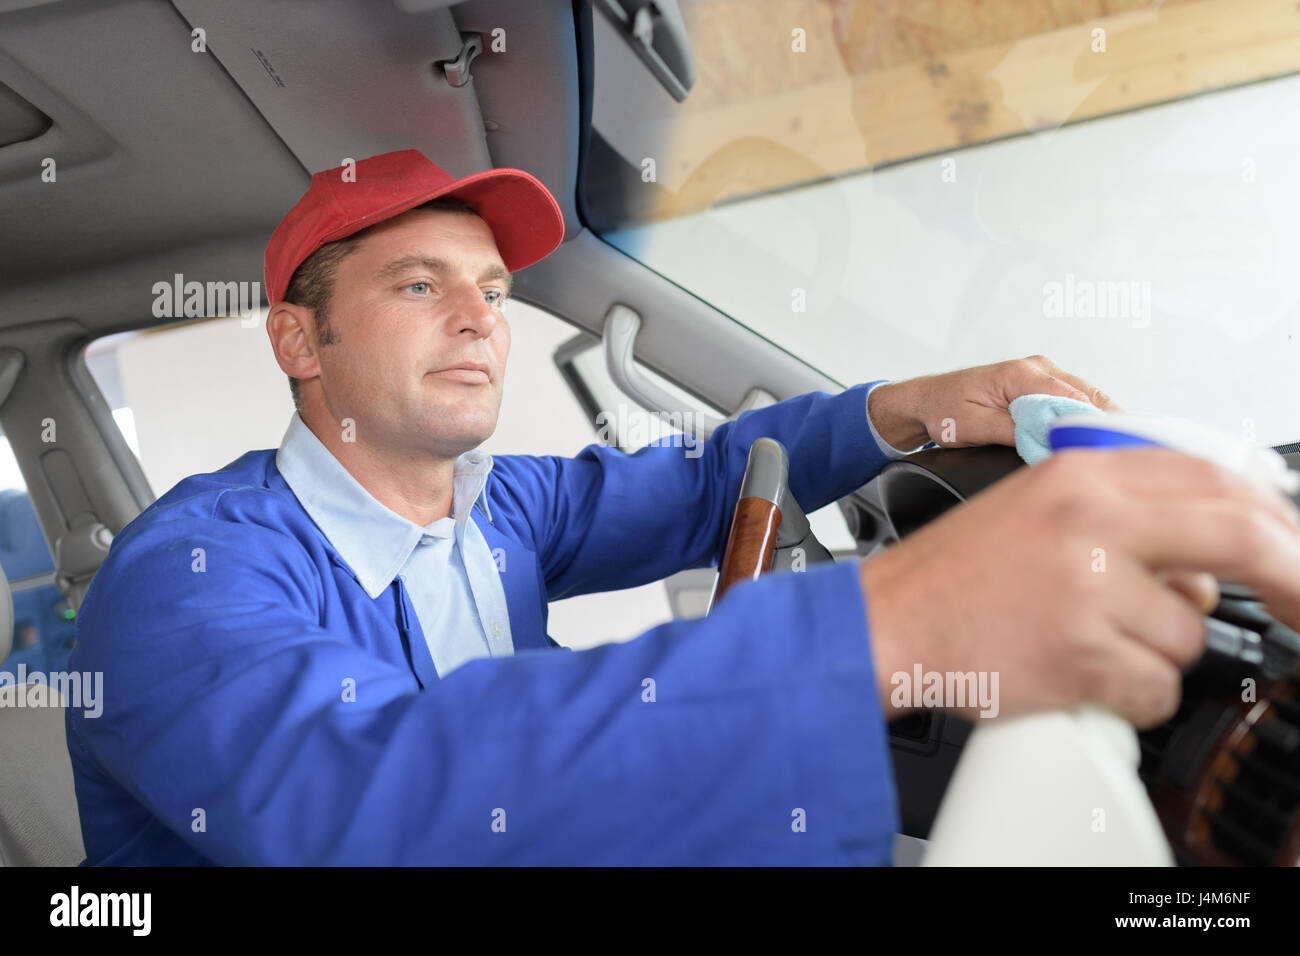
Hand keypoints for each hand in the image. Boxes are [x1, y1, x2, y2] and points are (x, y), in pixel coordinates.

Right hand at [858, 448, 1299, 727]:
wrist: (886, 622)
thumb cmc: (954, 573)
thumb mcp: (1035, 504)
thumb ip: (1122, 506)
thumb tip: (1207, 549)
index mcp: (1081, 477)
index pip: (1213, 479)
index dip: (1273, 515)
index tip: (1290, 545)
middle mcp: (1089, 522)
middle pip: (1237, 538)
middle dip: (1290, 578)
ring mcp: (1086, 588)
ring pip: (1189, 633)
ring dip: (1158, 652)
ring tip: (1093, 641)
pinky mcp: (1079, 653)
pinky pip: (1155, 688)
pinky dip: (1131, 696)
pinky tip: (1083, 675)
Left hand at [867, 354, 1121, 449]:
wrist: (926, 401)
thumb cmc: (945, 411)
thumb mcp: (977, 426)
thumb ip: (1016, 431)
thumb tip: (1051, 440)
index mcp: (1021, 373)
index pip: (1070, 397)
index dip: (1093, 423)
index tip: (1111, 445)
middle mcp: (1037, 367)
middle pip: (1088, 395)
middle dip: (1108, 422)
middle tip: (1129, 450)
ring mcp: (1042, 373)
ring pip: (1086, 397)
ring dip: (1101, 420)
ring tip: (1122, 446)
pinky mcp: (1041, 385)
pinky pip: (1074, 400)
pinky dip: (1087, 417)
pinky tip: (1098, 437)